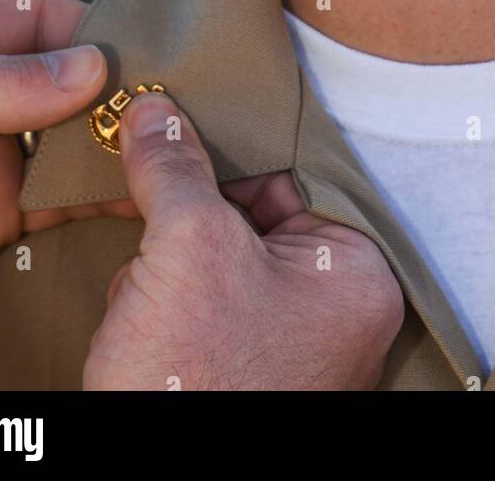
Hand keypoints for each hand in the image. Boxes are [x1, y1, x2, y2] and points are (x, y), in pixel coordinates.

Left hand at [0, 0, 139, 351]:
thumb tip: (90, 66)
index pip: (26, 15)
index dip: (83, 29)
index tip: (138, 53)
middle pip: (54, 73)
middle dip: (107, 84)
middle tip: (167, 101)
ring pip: (62, 134)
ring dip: (107, 139)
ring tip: (166, 145)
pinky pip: (54, 197)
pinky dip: (94, 195)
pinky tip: (135, 194)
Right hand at [83, 92, 404, 390]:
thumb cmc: (197, 382)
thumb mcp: (186, 247)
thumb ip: (176, 167)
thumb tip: (153, 111)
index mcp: (356, 272)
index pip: (297, 172)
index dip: (235, 139)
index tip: (183, 111)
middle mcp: (334, 306)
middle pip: (257, 210)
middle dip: (192, 205)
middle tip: (147, 167)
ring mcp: (287, 341)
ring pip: (221, 253)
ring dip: (168, 255)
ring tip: (144, 282)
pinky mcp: (239, 364)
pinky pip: (202, 299)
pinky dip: (161, 295)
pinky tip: (139, 313)